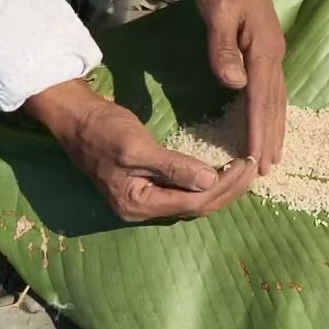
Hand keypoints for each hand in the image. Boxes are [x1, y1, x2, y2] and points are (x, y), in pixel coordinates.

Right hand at [24, 79, 256, 221]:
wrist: (75, 118)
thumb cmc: (102, 130)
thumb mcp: (136, 147)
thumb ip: (173, 167)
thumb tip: (211, 180)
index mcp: (138, 204)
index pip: (193, 202)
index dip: (224, 186)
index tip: (246, 165)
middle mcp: (143, 209)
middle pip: (197, 207)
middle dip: (228, 190)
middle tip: (253, 168)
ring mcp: (145, 200)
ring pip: (193, 202)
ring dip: (221, 189)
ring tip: (244, 171)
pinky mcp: (149, 187)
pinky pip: (185, 192)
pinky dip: (206, 183)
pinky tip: (222, 172)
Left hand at [195, 0, 285, 175]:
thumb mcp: (216, 10)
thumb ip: (223, 48)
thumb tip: (234, 85)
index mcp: (263, 52)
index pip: (261, 101)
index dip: (259, 132)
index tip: (257, 161)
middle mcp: (274, 56)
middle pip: (276, 106)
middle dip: (273, 138)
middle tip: (270, 171)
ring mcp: (272, 52)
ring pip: (277, 99)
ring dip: (276, 128)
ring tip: (273, 155)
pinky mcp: (266, 48)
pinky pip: (272, 89)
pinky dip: (272, 110)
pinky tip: (268, 119)